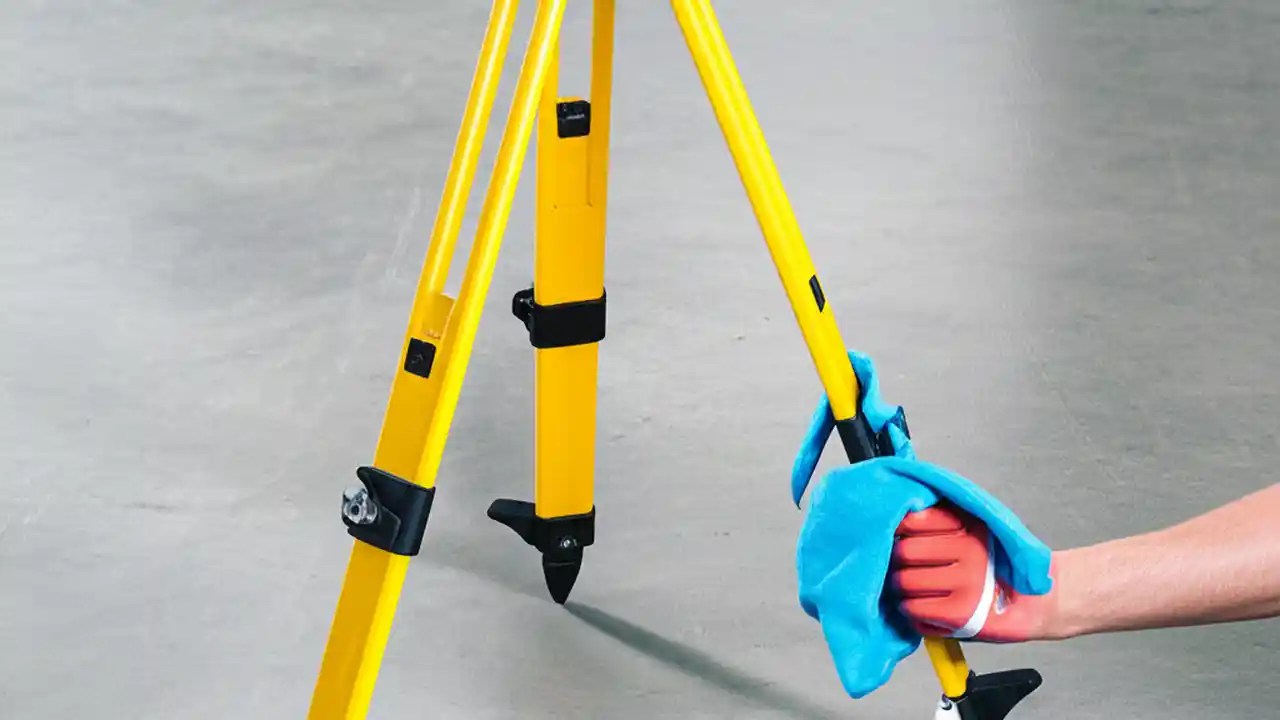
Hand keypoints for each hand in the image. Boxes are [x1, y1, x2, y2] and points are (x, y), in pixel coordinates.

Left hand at [891, 505, 1056, 642]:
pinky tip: (925, 607)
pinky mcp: (961, 614)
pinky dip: (912, 610)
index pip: (916, 519)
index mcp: (972, 525)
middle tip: (906, 567)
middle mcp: (969, 550)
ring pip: (905, 582)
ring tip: (917, 589)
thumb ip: (946, 525)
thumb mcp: (979, 532)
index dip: (902, 528)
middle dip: (899, 561)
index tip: (901, 535)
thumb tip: (900, 522)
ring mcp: (966, 583)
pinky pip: (914, 609)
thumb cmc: (1002, 567)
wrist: (1042, 602)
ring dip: (903, 588)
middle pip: (904, 551)